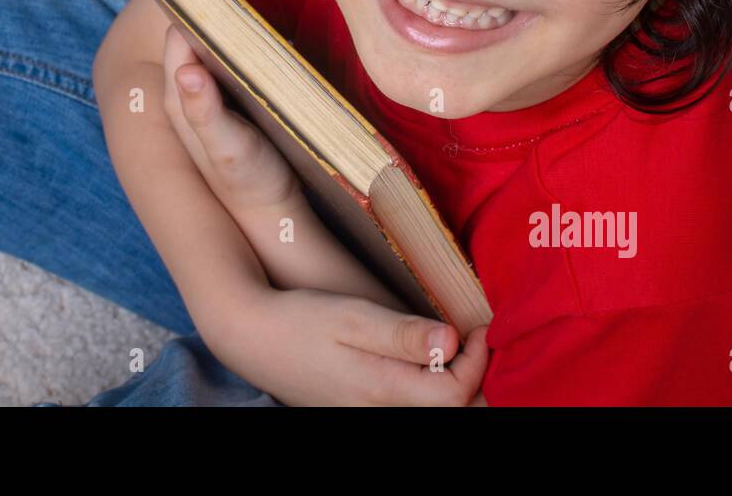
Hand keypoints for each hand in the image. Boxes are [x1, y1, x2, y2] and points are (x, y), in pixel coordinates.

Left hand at [161, 23, 301, 211]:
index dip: (198, 7)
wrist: (267, 212)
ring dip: (232, 25)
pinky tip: (265, 35)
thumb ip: (203, 109)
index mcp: (178, 93)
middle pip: (194, 33)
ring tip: (260, 1)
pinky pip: (230, 59)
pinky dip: (243, 43)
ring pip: (213, 44)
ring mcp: (208, 92)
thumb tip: (186, 70)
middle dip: (216, 10)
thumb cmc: (247, 180)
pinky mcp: (229, 98)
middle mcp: (186, 88)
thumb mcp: (227, 147)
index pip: (179, 31)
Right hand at [207, 285, 490, 406]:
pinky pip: (410, 405)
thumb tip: (451, 339)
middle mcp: (379, 411)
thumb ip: (401, 333)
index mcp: (382, 389)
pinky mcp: (360, 409)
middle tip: (478, 339)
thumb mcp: (352, 316)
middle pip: (449, 410)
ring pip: (430, 409)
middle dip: (475, 379)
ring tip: (461, 348)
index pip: (455, 393)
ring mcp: (368, 414)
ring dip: (455, 384)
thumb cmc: (301, 320)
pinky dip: (431, 388)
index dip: (477, 361)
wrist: (253, 338)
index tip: (478, 326)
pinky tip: (431, 362)